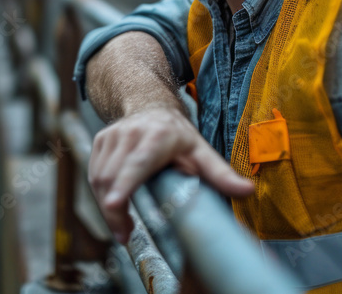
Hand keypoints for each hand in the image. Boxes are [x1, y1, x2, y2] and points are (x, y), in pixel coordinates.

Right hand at [87, 107, 253, 243]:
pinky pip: (94, 174)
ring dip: (107, 207)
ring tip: (122, 226)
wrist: (150, 106)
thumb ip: (221, 174)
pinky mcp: (100, 141)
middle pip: (113, 178)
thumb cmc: (177, 135)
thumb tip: (248, 191)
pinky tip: (113, 207)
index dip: (125, 185)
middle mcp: (131, 134)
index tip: (116, 204)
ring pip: (99, 179)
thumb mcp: (201, 151)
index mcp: (158, 137)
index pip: (138, 164)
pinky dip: (101, 195)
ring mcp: (112, 136)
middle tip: (125, 236)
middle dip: (114, 212)